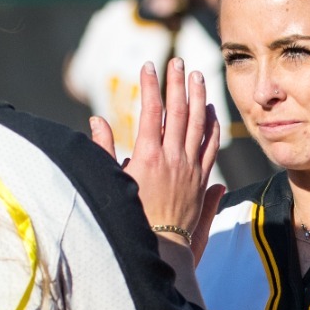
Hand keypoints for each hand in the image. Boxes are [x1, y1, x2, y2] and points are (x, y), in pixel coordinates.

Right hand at [92, 59, 220, 255]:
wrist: (160, 248)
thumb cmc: (131, 218)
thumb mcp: (112, 183)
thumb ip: (104, 150)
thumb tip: (97, 121)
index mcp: (148, 157)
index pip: (150, 111)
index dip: (150, 86)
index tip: (149, 66)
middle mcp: (172, 159)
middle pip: (178, 111)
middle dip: (177, 83)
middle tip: (178, 61)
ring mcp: (190, 168)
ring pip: (199, 124)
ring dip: (199, 97)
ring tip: (198, 76)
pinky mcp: (202, 180)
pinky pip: (211, 146)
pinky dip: (212, 125)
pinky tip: (211, 110)